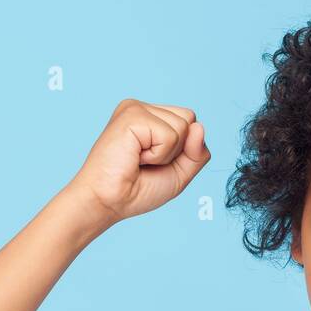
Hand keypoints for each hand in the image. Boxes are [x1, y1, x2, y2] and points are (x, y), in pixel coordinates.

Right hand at [67, 99, 210, 226]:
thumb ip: (197, 152)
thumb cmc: (138, 190)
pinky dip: (158, 155)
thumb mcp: (180, 173)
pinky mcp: (132, 115)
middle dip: (177, 150)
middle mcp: (142, 108)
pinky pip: (170, 135)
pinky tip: (135, 158)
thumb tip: (200, 126)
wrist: (110, 202)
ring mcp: (135, 108)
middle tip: (147, 162)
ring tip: (139, 160)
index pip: (190, 121)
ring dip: (166, 154)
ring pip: (183, 126)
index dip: (183, 149)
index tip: (155, 163)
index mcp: (150, 116)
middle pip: (189, 119)